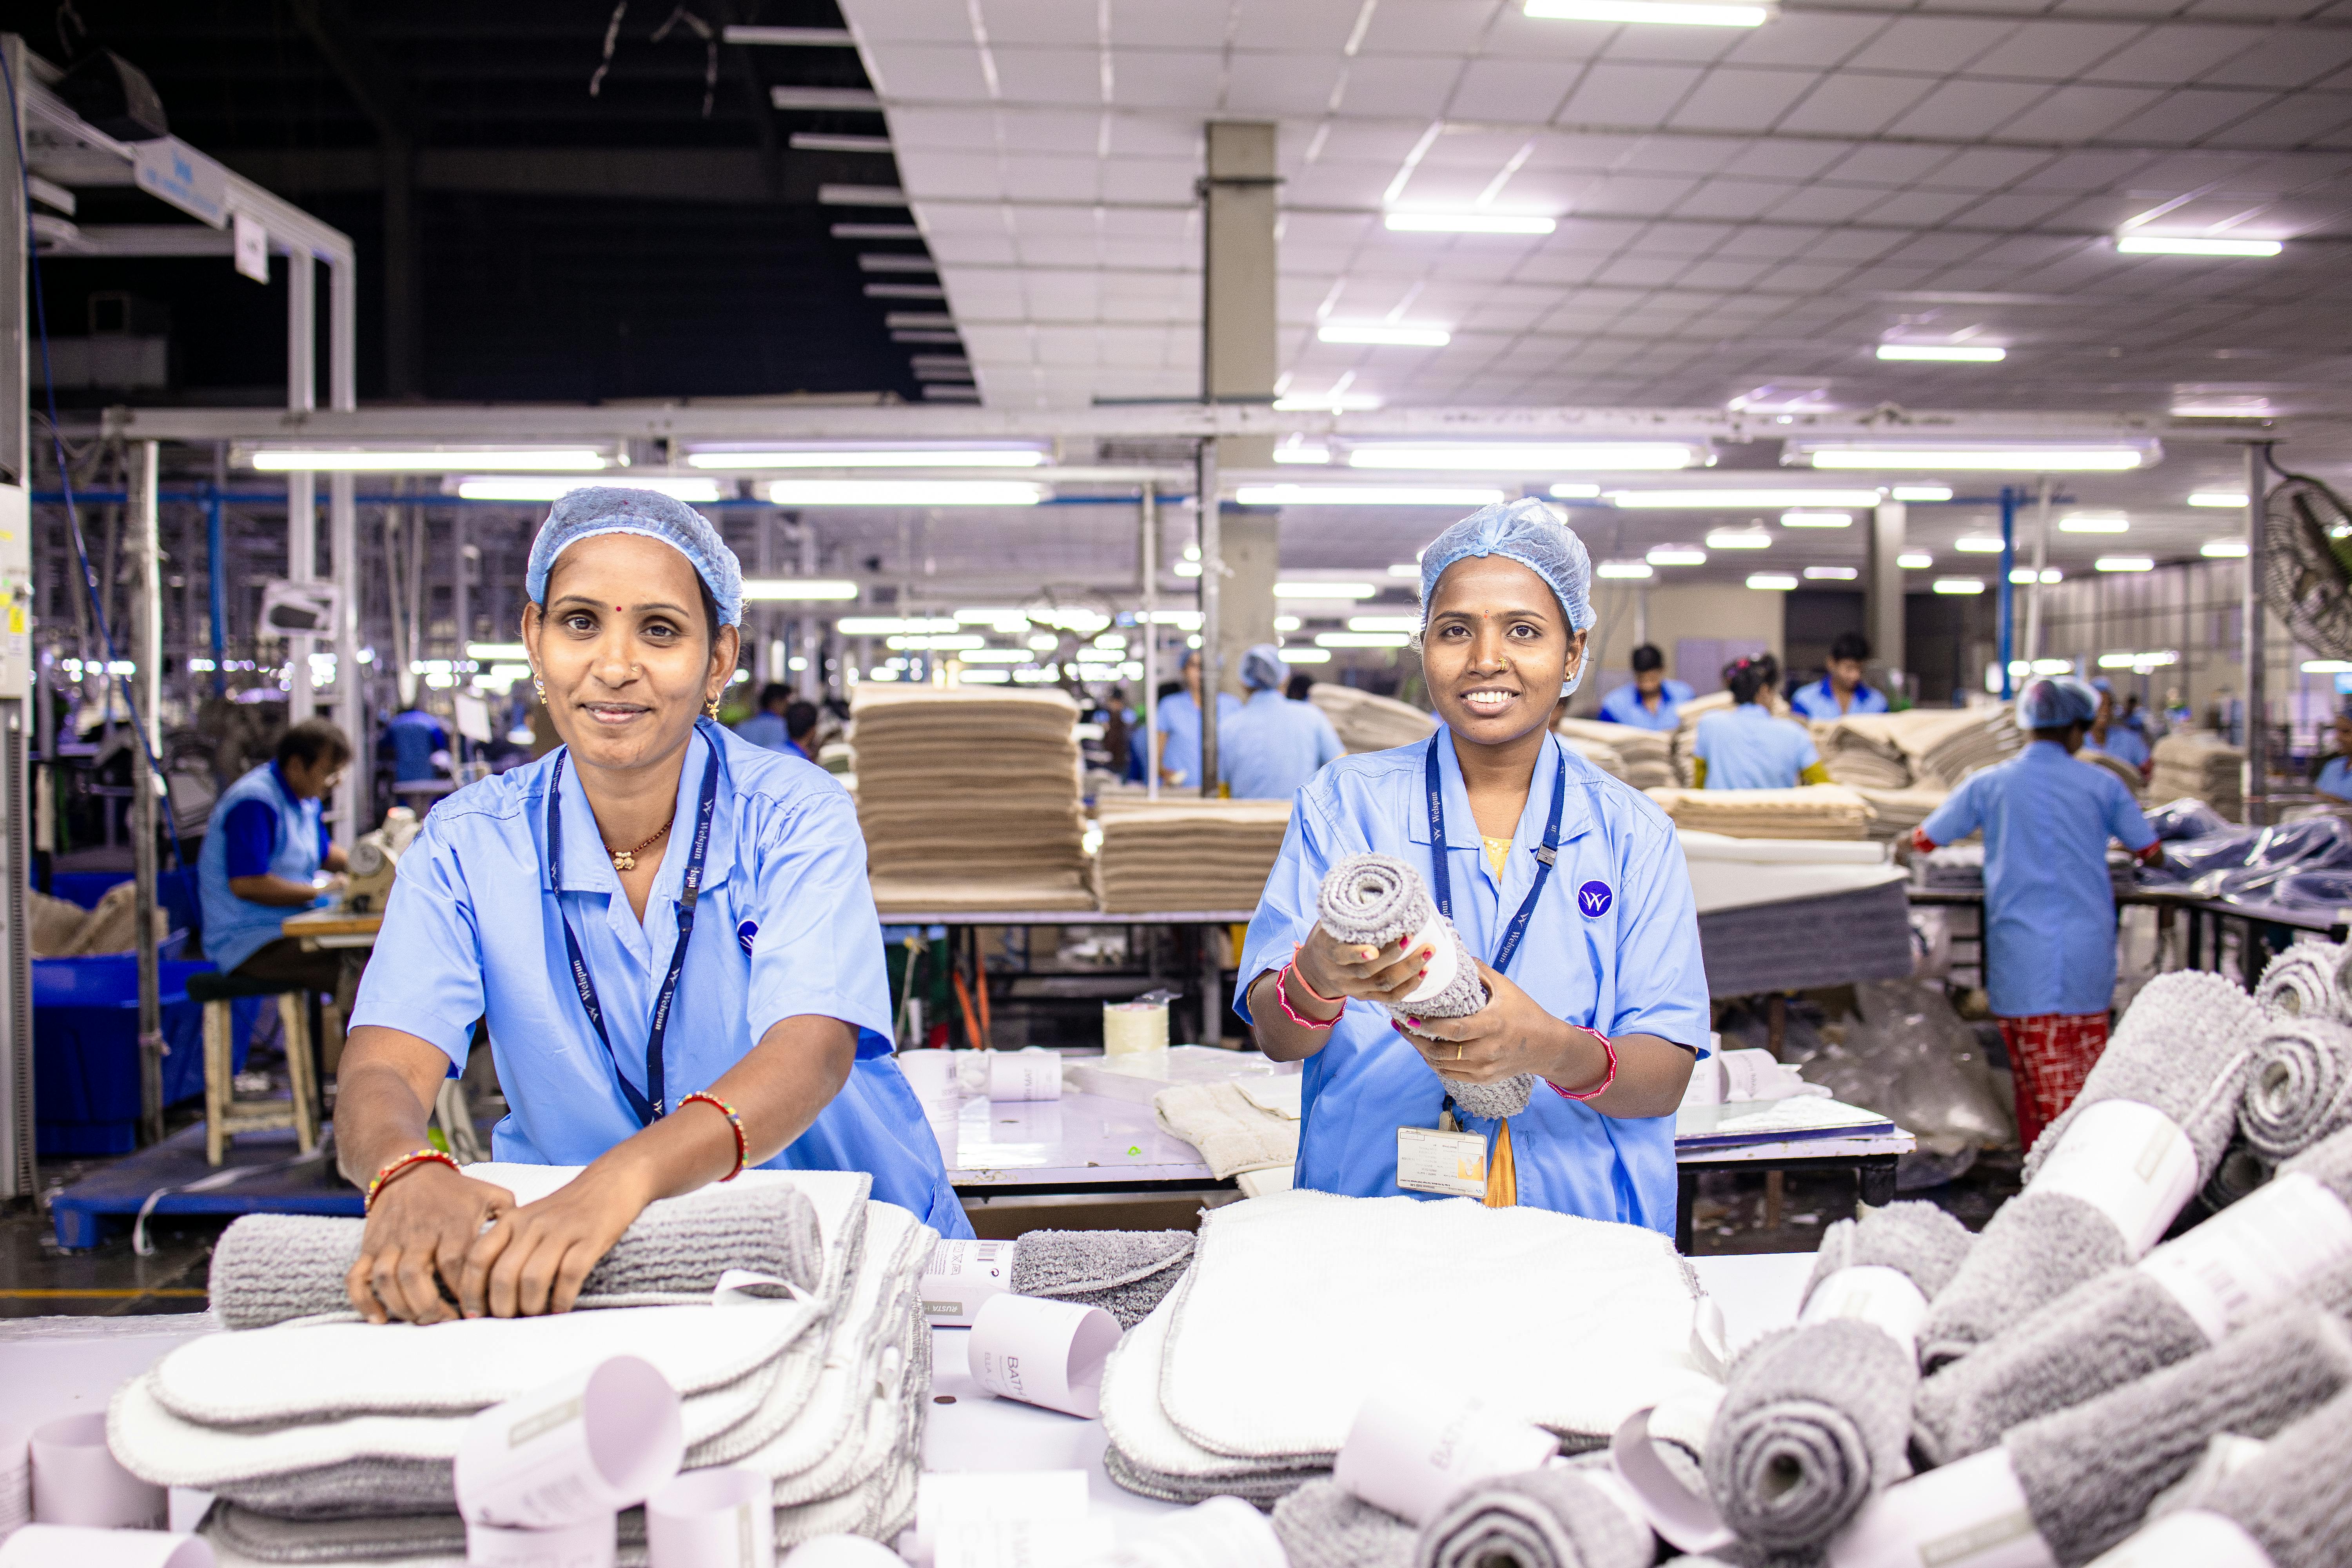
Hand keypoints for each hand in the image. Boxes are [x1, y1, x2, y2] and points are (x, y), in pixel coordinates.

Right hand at [346, 1164, 514, 1324]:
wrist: (407, 1169)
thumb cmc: (457, 1191)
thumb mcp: (492, 1194)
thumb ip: (513, 1218)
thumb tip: (533, 1247)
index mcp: (451, 1223)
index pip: (456, 1263)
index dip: (465, 1290)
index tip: (478, 1311)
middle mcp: (418, 1233)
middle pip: (415, 1276)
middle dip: (430, 1306)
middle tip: (447, 1323)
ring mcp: (390, 1241)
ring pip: (386, 1279)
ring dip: (402, 1306)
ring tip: (422, 1320)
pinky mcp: (370, 1247)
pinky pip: (357, 1277)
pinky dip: (363, 1301)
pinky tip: (380, 1319)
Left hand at [459, 1161, 653, 1317]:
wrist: (611, 1182)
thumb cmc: (567, 1210)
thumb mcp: (530, 1220)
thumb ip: (510, 1248)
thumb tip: (490, 1294)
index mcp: (512, 1220)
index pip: (478, 1258)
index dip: (471, 1291)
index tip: (474, 1314)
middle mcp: (533, 1224)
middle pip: (503, 1274)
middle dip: (502, 1306)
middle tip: (509, 1321)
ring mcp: (562, 1230)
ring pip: (533, 1278)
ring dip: (531, 1306)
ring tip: (536, 1315)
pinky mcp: (590, 1238)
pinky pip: (570, 1275)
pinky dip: (562, 1298)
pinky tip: (561, 1307)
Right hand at [1293, 923, 1435, 1009]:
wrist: (1315, 970)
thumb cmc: (1329, 937)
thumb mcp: (1329, 923)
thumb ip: (1348, 913)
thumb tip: (1380, 891)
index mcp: (1327, 951)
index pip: (1340, 955)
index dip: (1356, 953)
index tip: (1373, 948)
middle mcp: (1339, 973)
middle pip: (1368, 971)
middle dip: (1393, 955)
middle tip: (1412, 936)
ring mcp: (1353, 988)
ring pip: (1383, 983)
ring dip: (1409, 969)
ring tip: (1428, 952)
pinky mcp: (1365, 996)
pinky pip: (1389, 996)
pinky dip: (1409, 986)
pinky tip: (1425, 971)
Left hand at [1394, 960, 1608, 1090]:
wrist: (1546, 1046)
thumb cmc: (1524, 1011)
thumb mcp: (1506, 987)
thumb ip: (1480, 971)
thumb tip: (1454, 952)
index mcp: (1493, 1024)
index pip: (1454, 1030)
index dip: (1428, 1026)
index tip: (1409, 1016)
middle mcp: (1488, 1050)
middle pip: (1442, 1052)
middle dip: (1416, 1040)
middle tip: (1400, 1024)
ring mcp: (1485, 1068)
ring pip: (1442, 1066)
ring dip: (1421, 1051)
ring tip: (1409, 1035)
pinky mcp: (1483, 1078)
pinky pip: (1450, 1075)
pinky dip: (1434, 1063)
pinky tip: (1426, 1049)